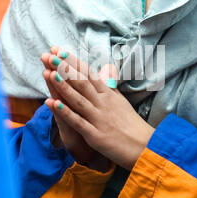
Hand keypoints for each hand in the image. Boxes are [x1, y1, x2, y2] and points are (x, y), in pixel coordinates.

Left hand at [42, 48, 152, 170]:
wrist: (147, 147)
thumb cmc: (133, 126)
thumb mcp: (122, 102)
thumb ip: (110, 86)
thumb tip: (106, 69)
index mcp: (109, 95)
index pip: (89, 74)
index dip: (74, 62)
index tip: (61, 50)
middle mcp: (103, 104)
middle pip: (82, 83)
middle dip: (66, 69)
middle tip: (52, 54)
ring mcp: (99, 119)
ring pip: (78, 99)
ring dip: (63, 86)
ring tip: (49, 73)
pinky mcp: (96, 135)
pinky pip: (78, 122)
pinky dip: (65, 112)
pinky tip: (52, 103)